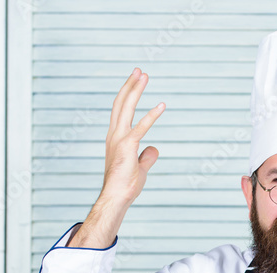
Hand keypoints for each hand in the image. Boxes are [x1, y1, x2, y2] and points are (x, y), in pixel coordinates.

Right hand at [99, 68, 165, 207]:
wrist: (116, 197)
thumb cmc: (126, 185)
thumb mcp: (140, 168)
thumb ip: (147, 157)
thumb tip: (154, 149)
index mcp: (115, 137)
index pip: (120, 110)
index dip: (127, 94)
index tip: (135, 81)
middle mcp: (114, 134)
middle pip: (121, 103)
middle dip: (130, 85)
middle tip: (139, 70)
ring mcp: (119, 139)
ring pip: (126, 108)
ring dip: (135, 90)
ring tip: (144, 75)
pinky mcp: (127, 147)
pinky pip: (141, 128)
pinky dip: (151, 116)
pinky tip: (162, 105)